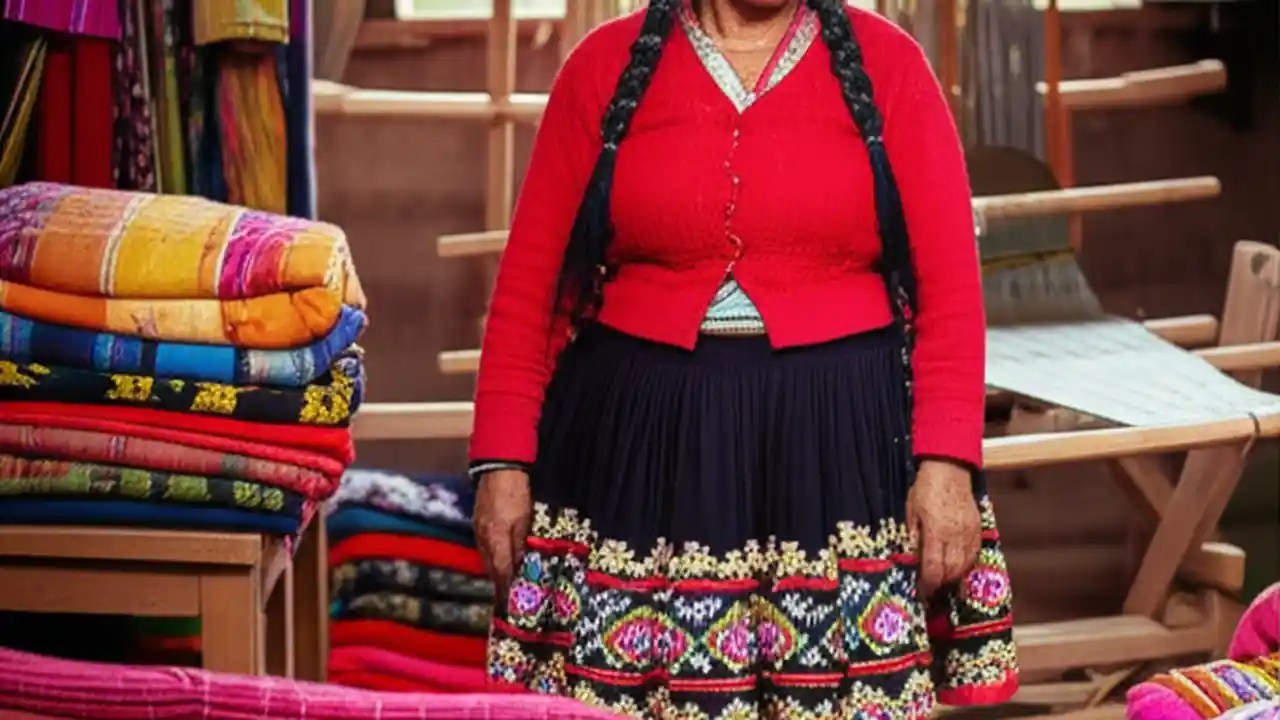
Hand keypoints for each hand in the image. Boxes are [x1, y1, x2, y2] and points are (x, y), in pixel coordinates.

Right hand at [473, 469, 532, 601]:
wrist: (498, 469)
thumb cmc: (515, 493)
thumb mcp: (524, 520)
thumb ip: (521, 545)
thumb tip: (522, 567)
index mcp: (495, 539)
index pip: (501, 571)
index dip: (506, 589)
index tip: (510, 604)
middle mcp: (483, 538)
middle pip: (491, 568)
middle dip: (500, 584)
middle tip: (510, 598)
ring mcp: (477, 531)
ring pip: (487, 559)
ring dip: (496, 572)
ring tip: (506, 584)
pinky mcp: (477, 524)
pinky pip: (484, 548)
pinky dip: (492, 558)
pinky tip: (500, 561)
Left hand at [907, 459, 979, 598]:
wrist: (950, 469)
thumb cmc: (926, 488)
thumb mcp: (911, 510)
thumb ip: (913, 534)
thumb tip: (911, 556)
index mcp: (936, 531)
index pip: (934, 567)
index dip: (928, 583)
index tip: (922, 590)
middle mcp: (955, 536)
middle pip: (951, 571)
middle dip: (940, 583)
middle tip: (931, 587)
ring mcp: (968, 533)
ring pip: (965, 565)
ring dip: (953, 576)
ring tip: (943, 579)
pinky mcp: (977, 529)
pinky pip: (974, 554)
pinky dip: (966, 564)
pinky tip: (957, 566)